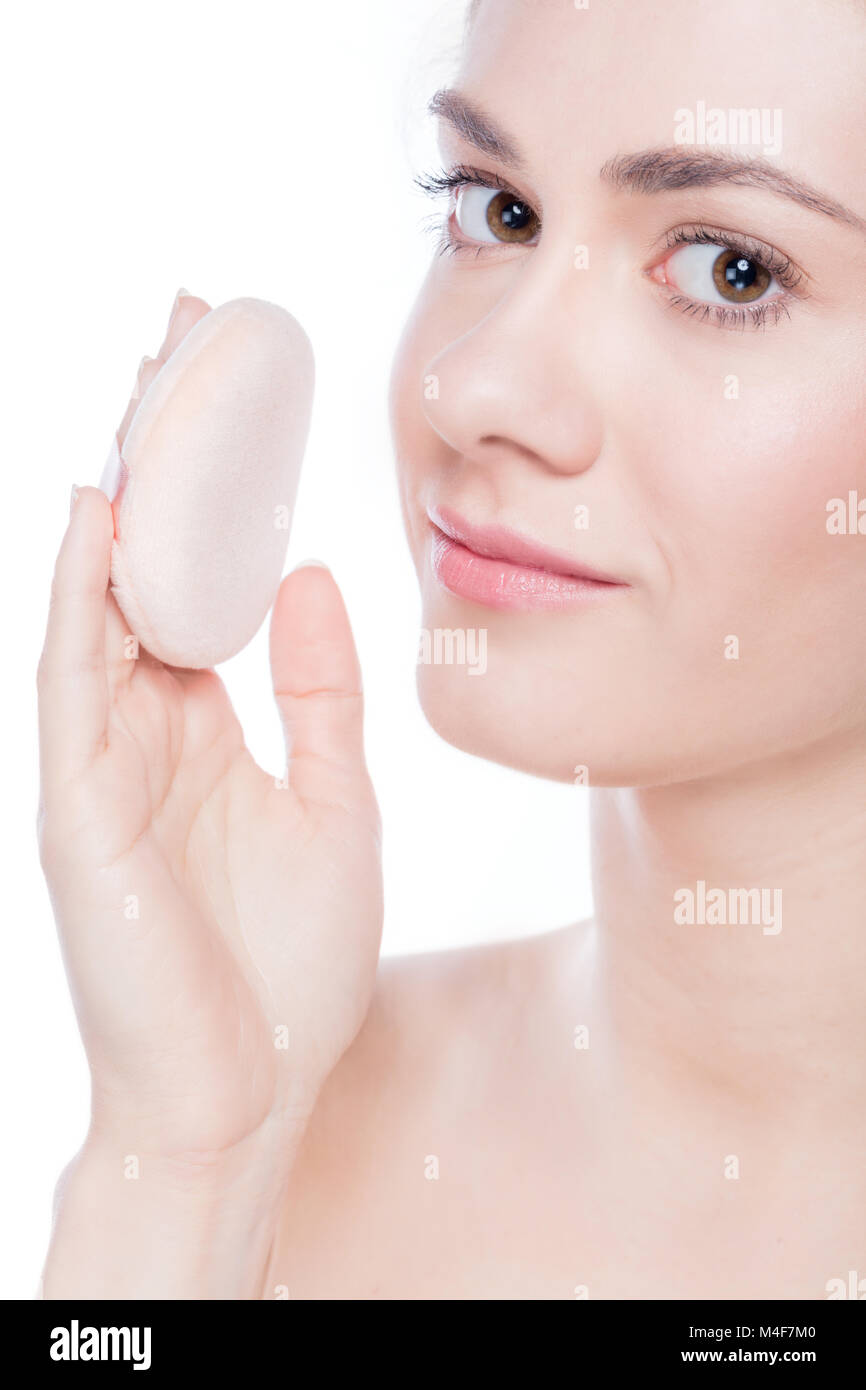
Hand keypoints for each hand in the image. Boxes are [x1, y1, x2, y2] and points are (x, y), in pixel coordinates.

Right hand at [37, 294, 382, 1181]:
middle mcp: (141, 723)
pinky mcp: (75, 804)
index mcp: (202, 723)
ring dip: (119, 486)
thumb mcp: (333, 799)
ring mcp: (99, 759)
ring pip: (96, 595)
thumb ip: (316, 690)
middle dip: (160, 447)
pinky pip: (68, 676)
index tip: (241, 383)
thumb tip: (308, 571)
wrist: (250, 1090)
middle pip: (141, 558)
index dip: (215, 482)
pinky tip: (100, 506)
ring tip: (145, 377)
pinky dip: (78, 593)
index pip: (198, 574)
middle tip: (187, 332)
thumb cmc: (289, 964)